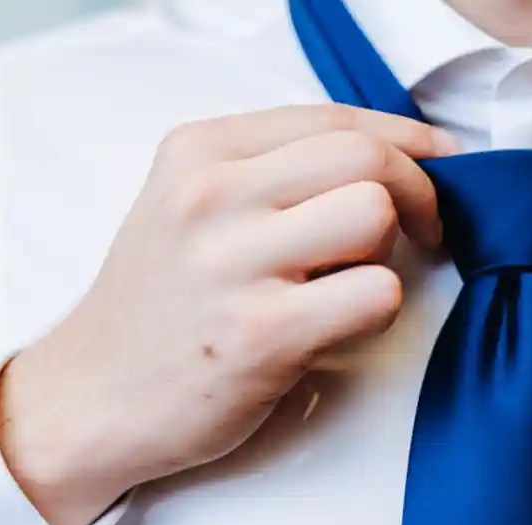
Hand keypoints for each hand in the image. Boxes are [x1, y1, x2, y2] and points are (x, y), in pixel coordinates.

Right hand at [0, 105, 459, 524]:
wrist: (91, 398)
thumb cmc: (159, 306)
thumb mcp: (188, 206)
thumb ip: (271, 172)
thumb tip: (390, 156)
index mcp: (198, 152)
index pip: (334, 117)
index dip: (407, 140)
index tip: (440, 163)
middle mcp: (210, 196)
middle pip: (365, 158)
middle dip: (418, 193)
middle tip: (423, 231)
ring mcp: (232, 265)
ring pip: (374, 216)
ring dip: (388, 254)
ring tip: (353, 283)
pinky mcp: (260, 334)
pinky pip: (374, 295)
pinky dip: (379, 312)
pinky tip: (339, 328)